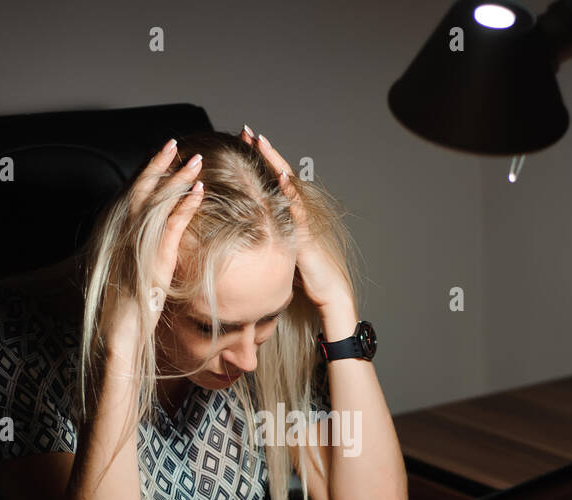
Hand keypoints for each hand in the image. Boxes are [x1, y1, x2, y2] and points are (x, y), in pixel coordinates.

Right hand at [109, 138, 204, 340]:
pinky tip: (199, 191)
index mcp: (121, 238)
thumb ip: (144, 259)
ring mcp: (137, 246)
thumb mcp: (137, 279)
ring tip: (195, 161)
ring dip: (177, 178)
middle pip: (141, 189)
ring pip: (157, 201)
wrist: (121, 336)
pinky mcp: (153, 258)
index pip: (134, 197)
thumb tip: (157, 250)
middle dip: (159, 164)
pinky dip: (186, 205)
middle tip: (175, 144)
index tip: (162, 158)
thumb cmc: (131, 314)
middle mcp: (125, 237)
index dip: (148, 175)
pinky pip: (171, 225)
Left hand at [242, 125, 350, 311]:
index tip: (241, 143)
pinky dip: (289, 191)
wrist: (330, 297)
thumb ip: (265, 242)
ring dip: (274, 162)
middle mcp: (296, 214)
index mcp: (287, 217)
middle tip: (247, 130)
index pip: (269, 183)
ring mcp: (303, 222)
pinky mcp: (306, 235)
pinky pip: (297, 209)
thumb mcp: (277, 257)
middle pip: (278, 176)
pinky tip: (280, 176)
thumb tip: (241, 239)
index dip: (256, 163)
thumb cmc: (304, 282)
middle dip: (263, 153)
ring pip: (288, 185)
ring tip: (260, 141)